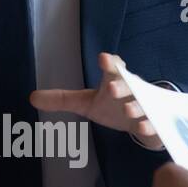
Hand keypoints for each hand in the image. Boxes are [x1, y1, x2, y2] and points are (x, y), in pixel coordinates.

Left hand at [30, 52, 162, 148]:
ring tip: (128, 109)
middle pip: (128, 84)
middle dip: (121, 85)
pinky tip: (143, 128)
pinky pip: (155, 124)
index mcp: (114, 80)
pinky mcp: (156, 123)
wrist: (143, 122)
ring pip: (143, 104)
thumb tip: (31, 97)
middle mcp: (131, 91)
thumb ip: (62, 99)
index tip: (104, 59)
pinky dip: (150, 126)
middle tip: (111, 87)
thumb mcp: (87, 102)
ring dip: (136, 106)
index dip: (110, 62)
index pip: (113, 68)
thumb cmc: (113, 106)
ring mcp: (146, 107)